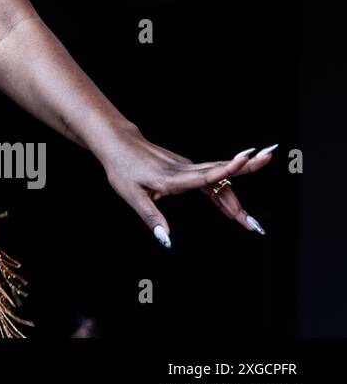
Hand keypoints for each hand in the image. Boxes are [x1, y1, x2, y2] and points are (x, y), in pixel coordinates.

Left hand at [99, 131, 276, 246]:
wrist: (118, 142)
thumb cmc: (122, 168)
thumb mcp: (131, 195)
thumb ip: (151, 217)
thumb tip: (167, 240)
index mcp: (172, 177)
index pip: (205, 174)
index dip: (228, 167)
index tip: (248, 157)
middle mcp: (184, 169)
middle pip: (221, 176)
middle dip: (247, 179)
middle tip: (266, 184)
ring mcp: (186, 166)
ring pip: (219, 180)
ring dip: (235, 200)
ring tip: (250, 223)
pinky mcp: (186, 167)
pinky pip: (211, 180)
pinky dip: (223, 194)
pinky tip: (231, 210)